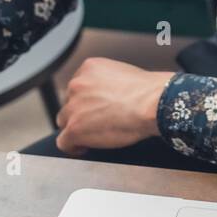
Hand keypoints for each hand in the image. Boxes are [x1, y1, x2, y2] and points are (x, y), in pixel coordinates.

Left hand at [55, 57, 173, 156]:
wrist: (153, 103)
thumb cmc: (148, 91)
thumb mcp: (123, 74)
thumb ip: (108, 82)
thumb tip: (109, 95)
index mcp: (89, 68)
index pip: (77, 87)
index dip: (85, 101)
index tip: (93, 109)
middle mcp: (77, 84)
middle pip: (69, 103)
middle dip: (80, 113)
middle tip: (95, 123)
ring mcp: (74, 107)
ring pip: (64, 121)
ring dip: (76, 128)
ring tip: (91, 136)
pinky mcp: (75, 128)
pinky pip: (63, 142)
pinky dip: (73, 147)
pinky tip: (83, 148)